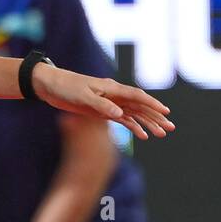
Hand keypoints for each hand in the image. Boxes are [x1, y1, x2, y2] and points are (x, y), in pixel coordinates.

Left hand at [31, 65, 174, 140]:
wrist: (50, 86)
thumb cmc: (67, 87)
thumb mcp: (83, 97)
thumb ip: (102, 106)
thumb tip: (120, 114)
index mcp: (112, 88)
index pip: (137, 97)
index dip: (152, 105)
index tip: (166, 112)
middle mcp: (114, 95)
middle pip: (140, 107)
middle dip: (155, 117)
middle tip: (170, 128)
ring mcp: (110, 104)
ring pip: (134, 115)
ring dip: (147, 124)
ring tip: (161, 134)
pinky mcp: (102, 111)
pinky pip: (123, 120)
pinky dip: (133, 127)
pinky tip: (142, 135)